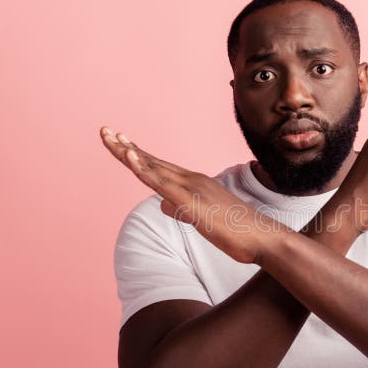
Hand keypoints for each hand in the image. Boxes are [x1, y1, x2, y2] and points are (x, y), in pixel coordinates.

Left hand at [99, 127, 276, 263]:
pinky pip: (161, 183)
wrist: (262, 237)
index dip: (138, 154)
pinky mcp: (190, 201)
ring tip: (110, 136)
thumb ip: (181, 209)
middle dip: (126, 146)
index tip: (120, 142)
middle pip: (151, 161)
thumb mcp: (202, 220)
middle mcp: (191, 180)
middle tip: (104, 131)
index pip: (159, 166)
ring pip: (153, 167)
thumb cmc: (238, 231)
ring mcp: (191, 188)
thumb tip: (162, 205)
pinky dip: (143, 168)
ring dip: (129, 151)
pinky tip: (129, 156)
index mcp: (194, 184)